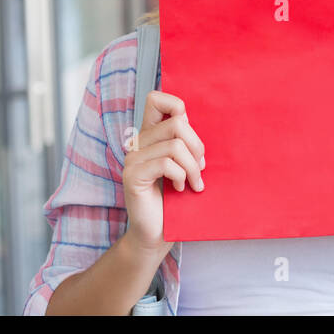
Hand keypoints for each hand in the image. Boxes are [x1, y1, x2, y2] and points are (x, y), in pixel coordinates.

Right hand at [121, 90, 206, 256]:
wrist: (158, 234)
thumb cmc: (175, 200)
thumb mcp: (184, 164)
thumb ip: (184, 141)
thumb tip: (190, 119)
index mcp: (150, 135)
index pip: (156, 99)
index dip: (176, 105)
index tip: (190, 130)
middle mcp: (138, 143)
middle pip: (176, 123)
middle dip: (197, 146)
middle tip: (200, 167)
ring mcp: (133, 159)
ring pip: (175, 145)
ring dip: (193, 167)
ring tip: (194, 183)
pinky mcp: (132, 176)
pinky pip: (166, 164)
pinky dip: (181, 176)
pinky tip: (180, 188)